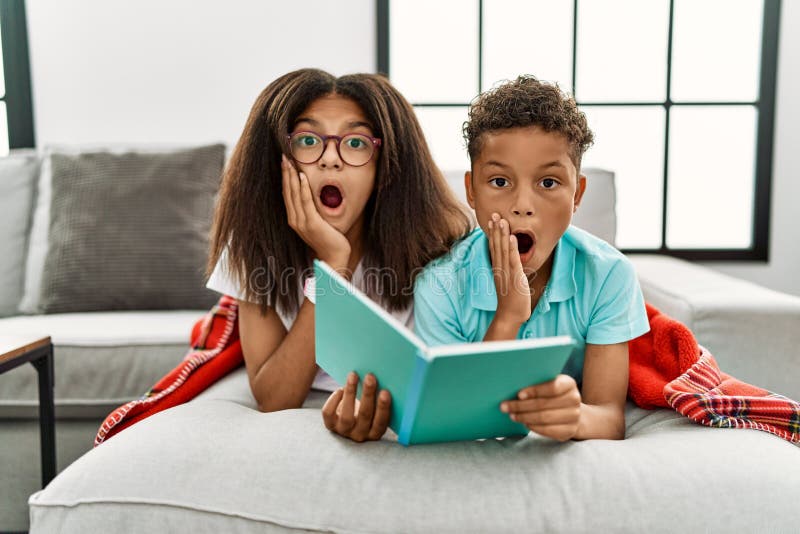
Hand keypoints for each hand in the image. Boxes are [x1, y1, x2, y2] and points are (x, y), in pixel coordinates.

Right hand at [281, 154, 350, 270]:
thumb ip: (313, 211)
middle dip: (285, 173)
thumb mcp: (318, 222)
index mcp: (294, 219)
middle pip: (287, 192)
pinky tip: (302, 176)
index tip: (285, 164)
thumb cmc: (329, 239)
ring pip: (294, 194)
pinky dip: (302, 188)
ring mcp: (302, 222)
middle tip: (283, 157)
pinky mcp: (311, 223)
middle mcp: (295, 220)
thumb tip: (315, 196)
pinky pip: (305, 202)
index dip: (285, 178)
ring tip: (290, 162)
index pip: (287, 194)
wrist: (334, 258)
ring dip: (291, 177)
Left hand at [322, 372, 391, 441]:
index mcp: (375, 433)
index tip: (385, 391)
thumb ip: (379, 399)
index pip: (381, 423)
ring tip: (353, 376)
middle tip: (370, 377)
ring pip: (346, 416)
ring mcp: (344, 431)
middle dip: (368, 395)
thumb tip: (383, 378)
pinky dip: (334, 399)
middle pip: (364, 416)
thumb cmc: (366, 407)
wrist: (349, 415)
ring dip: (351, 393)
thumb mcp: (375, 408)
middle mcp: (360, 435)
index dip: (383, 408)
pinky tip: (341, 389)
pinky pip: (329, 413)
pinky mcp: (330, 425)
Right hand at [487, 213, 530, 327]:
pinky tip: (512, 237)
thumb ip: (507, 269)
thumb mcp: (508, 280)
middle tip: (494, 214)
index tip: (491, 220)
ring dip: (502, 234)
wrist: (510, 315)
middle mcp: (500, 268)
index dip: (492, 233)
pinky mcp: (514, 277)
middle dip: (495, 229)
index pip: (494, 247)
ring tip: (501, 220)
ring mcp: (506, 272)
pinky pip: (512, 260)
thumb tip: (510, 260)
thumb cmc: (511, 299)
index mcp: (498, 268)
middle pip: (496, 245)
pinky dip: (512, 248)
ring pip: (503, 250)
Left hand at [501, 374, 581, 441]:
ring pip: (544, 418)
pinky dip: (534, 427)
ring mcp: (574, 416)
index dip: (535, 391)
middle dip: (521, 406)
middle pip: (544, 404)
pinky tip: (524, 423)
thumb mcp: (548, 383)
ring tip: (512, 415)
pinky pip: (548, 430)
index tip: (518, 394)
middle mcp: (574, 399)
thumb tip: (512, 383)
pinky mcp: (570, 431)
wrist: (570, 410)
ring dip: (524, 417)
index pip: (552, 387)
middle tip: (505, 406)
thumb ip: (536, 382)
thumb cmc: (552, 394)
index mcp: (569, 384)